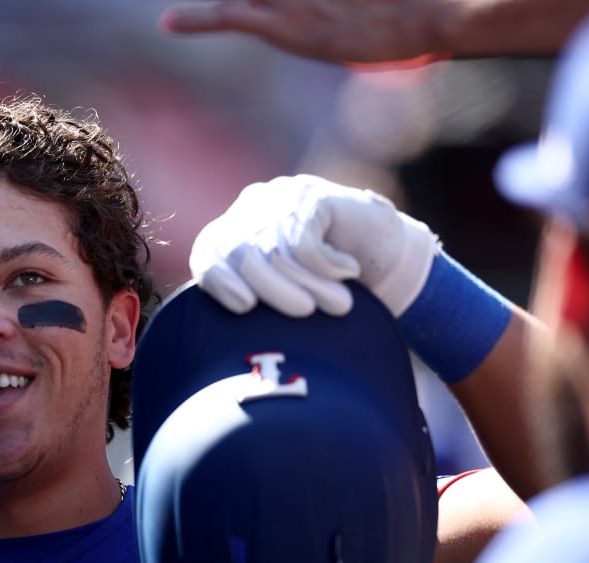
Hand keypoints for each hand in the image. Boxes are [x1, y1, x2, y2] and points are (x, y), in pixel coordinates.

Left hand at [159, 0, 449, 64]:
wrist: (429, 12)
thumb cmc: (423, 6)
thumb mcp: (390, 0)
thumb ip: (364, 1)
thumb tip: (390, 8)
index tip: (272, 4)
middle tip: (243, 6)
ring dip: (221, 0)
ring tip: (175, 17)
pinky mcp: (285, 24)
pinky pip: (230, 18)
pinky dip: (196, 21)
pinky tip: (168, 23)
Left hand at [190, 174, 437, 318]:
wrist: (381, 258)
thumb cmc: (324, 288)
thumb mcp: (283, 300)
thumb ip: (254, 305)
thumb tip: (230, 341)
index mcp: (231, 236)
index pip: (208, 255)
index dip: (220, 280)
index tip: (245, 307)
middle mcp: (249, 212)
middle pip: (241, 253)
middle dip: (274, 289)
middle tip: (304, 312)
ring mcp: (279, 199)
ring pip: (276, 248)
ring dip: (309, 283)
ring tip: (338, 305)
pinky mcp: (310, 195)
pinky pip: (306, 237)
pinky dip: (327, 264)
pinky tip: (348, 271)